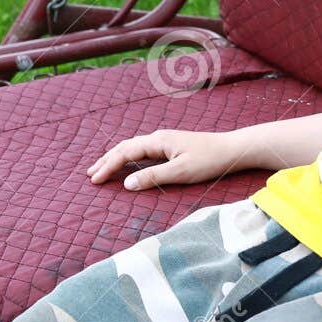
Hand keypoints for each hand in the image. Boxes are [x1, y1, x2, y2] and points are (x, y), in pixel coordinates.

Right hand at [85, 128, 252, 189]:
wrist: (231, 149)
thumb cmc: (209, 160)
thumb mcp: (180, 172)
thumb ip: (153, 177)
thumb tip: (126, 184)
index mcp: (158, 141)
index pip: (125, 153)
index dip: (108, 166)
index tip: (94, 179)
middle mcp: (158, 137)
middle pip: (125, 147)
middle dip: (106, 160)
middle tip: (90, 173)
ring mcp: (164, 140)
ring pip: (133, 147)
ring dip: (115, 157)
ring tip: (101, 168)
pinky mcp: (170, 146)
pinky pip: (142, 150)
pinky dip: (128, 157)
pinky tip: (126, 164)